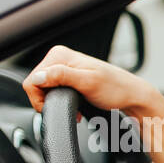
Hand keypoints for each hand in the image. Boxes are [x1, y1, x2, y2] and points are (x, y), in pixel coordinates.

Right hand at [23, 44, 158, 117]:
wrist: (132, 95)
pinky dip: (61, 100)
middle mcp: (59, 58)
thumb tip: (38, 77)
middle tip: (69, 107)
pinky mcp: (68, 77)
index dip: (40, 98)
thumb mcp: (88, 83)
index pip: (32, 79)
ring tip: (74, 106)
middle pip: (36, 85)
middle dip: (49, 100)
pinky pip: (53, 90)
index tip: (57, 105)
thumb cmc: (115, 89)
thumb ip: (61, 77)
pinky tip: (74, 104)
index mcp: (59, 55)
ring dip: (55, 101)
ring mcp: (63, 67)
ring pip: (43, 89)